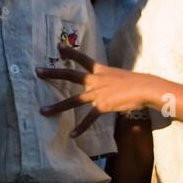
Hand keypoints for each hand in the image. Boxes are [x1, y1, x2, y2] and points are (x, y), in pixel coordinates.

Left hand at [35, 43, 164, 137]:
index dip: (70, 52)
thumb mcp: (120, 76)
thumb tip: (109, 85)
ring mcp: (97, 93)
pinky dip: (81, 128)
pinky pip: (88, 118)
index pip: (82, 59)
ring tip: (42, 111)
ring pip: (72, 101)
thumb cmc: (138, 83)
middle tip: (37, 71)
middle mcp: (95, 80)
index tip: (58, 46)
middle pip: (69, 75)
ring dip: (56, 107)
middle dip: (52, 73)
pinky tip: (72, 135)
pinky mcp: (102, 106)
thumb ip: (110, 80)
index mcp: (101, 70)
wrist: (146, 88)